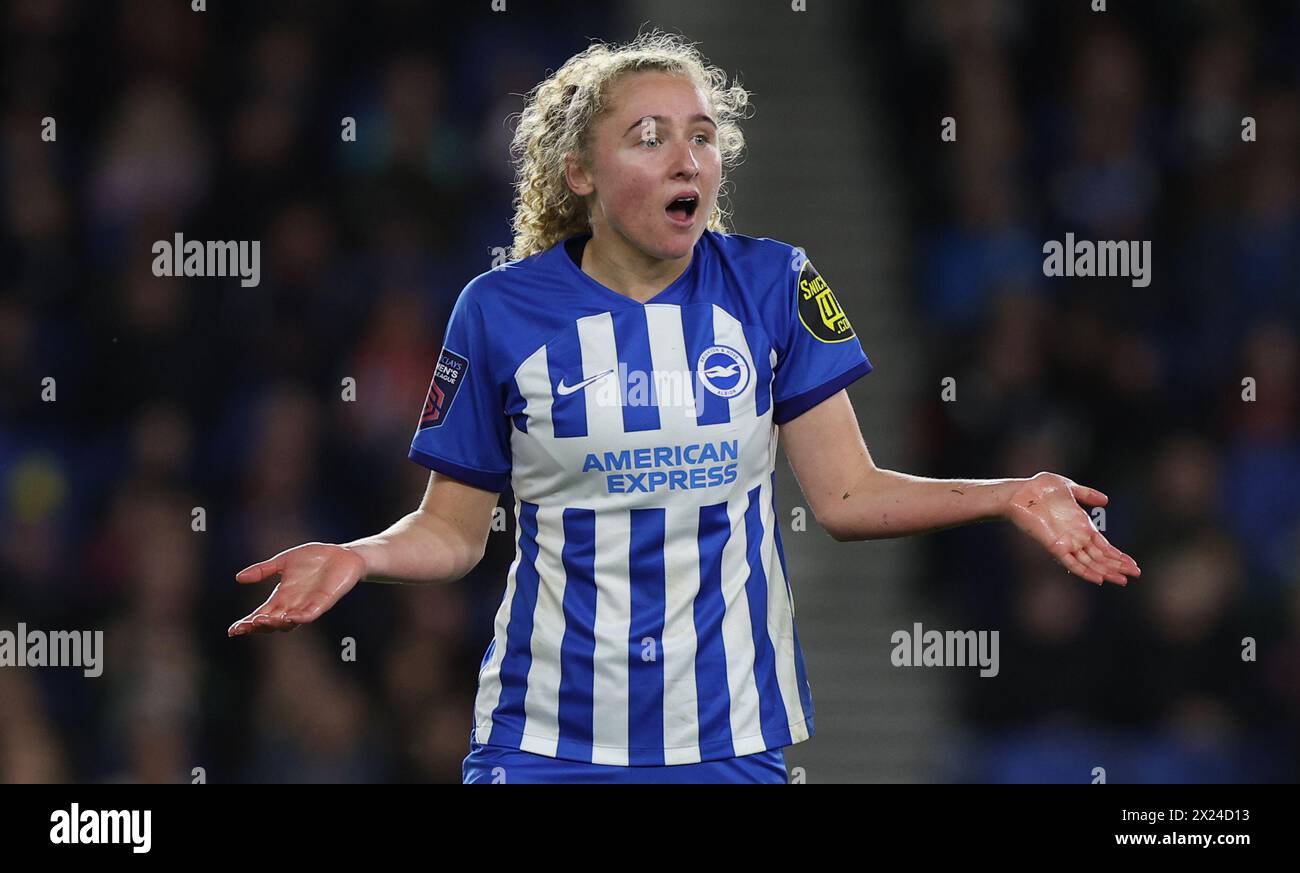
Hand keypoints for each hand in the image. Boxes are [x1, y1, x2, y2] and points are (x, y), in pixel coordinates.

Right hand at [228, 543, 365, 635]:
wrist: (342, 554)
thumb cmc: (315, 558)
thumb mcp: (283, 561)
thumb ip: (263, 570)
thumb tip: (238, 578)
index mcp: (282, 596)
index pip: (261, 614)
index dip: (247, 623)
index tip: (233, 630)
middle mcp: (293, 605)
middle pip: (272, 622)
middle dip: (258, 625)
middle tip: (246, 625)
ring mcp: (308, 605)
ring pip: (289, 622)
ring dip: (276, 623)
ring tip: (262, 621)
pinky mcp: (323, 602)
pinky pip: (310, 614)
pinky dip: (300, 618)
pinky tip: (290, 617)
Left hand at [1005, 472, 1140, 585]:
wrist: (1020, 492)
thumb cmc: (1040, 488)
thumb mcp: (1069, 488)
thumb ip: (1087, 494)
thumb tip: (1106, 500)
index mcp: (1081, 526)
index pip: (1103, 545)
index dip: (1118, 555)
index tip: (1133, 564)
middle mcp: (1075, 537)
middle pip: (1100, 557)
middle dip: (1118, 566)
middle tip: (1136, 575)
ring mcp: (1066, 542)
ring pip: (1089, 563)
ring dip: (1106, 572)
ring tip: (1123, 581)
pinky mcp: (1054, 545)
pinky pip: (1071, 562)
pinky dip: (1084, 571)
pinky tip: (1098, 579)